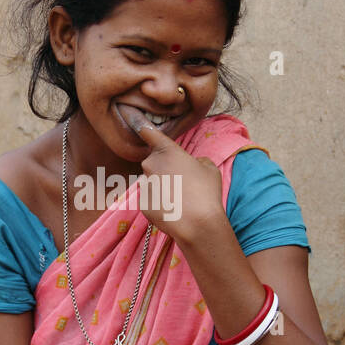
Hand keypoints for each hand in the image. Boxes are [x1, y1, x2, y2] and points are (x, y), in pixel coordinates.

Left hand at [114, 102, 224, 241]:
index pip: (149, 133)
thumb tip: (192, 163)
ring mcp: (144, 185)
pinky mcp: (142, 203)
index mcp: (166, 151)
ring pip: (152, 182)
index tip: (135, 122)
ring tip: (180, 199)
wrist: (198, 223)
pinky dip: (159, 204)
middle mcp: (150, 165)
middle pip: (154, 163)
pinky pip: (150, 200)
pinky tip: (173, 210)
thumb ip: (197, 160)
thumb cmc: (206, 192)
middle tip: (182, 182)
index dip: (142, 127)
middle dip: (164, 170)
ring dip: (162, 187)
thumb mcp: (209, 168)